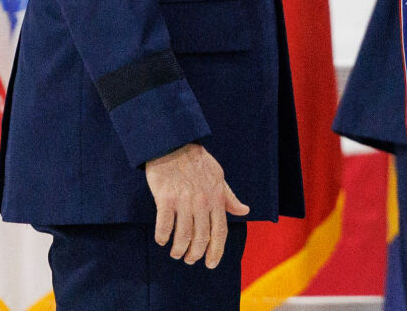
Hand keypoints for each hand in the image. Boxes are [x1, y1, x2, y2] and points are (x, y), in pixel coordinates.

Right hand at [145, 142, 248, 267]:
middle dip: (195, 254)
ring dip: (179, 249)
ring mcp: (184, 201)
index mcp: (217, 198)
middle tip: (190, 260)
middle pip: (201, 238)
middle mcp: (202, 202)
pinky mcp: (166, 198)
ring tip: (175, 253)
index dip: (216, 251)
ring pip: (183, 236)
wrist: (174, 143)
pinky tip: (162, 240)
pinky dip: (163, 237)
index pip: (220, 231)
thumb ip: (230, 197)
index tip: (211, 264)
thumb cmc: (197, 161)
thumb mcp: (219, 177)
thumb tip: (245, 211)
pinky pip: (164, 225)